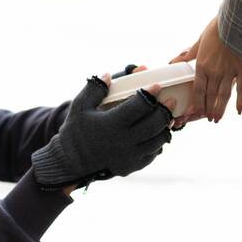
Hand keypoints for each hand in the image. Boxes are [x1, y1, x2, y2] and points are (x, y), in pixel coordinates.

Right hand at [31, 72, 176, 191]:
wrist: (71, 163)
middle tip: (170, 100)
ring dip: (165, 127)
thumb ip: (95, 89)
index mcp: (111, 124)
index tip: (157, 85)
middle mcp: (123, 141)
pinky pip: (153, 153)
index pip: (140, 105)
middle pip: (155, 123)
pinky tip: (156, 133)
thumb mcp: (80, 106)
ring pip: (158, 140)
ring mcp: (129, 156)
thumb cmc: (76, 131)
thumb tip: (108, 74)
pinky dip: (157, 142)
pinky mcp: (131, 166)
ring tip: (166, 117)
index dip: (151, 93)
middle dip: (165, 110)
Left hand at [175, 16, 241, 122]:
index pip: (197, 89)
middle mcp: (214, 71)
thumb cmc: (219, 27)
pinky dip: (241, 101)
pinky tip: (239, 111)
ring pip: (223, 95)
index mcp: (202, 65)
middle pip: (210, 95)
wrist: (238, 19)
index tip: (195, 113)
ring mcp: (229, 71)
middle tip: (208, 119)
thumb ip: (188, 54)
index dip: (197, 103)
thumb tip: (173, 62)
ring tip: (218, 119)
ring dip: (220, 109)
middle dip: (207, 109)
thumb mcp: (200, 40)